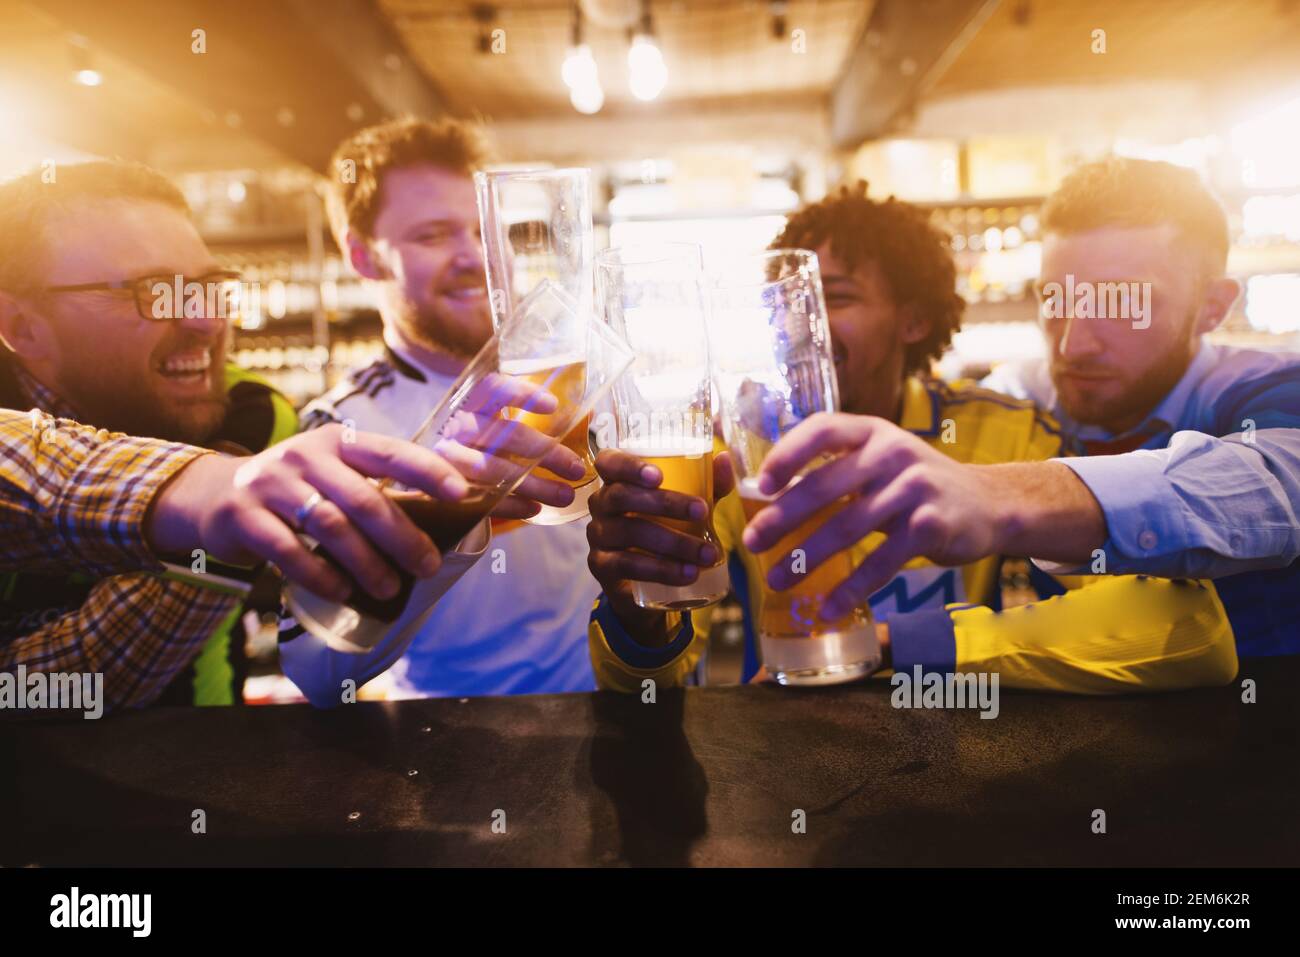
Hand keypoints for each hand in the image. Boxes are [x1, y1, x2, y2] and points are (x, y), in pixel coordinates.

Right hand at [147, 424, 469, 602]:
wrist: (214, 496)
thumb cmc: (295, 489)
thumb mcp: (330, 472)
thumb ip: (372, 486)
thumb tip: (440, 517)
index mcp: (337, 442)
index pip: (390, 452)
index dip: (428, 471)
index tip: (461, 493)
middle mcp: (305, 456)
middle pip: (363, 499)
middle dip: (402, 537)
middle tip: (429, 565)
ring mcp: (271, 484)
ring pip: (330, 527)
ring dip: (366, 563)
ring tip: (389, 589)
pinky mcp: (242, 517)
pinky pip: (288, 551)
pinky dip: (320, 575)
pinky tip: (342, 593)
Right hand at [435, 371, 585, 512]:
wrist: (436, 482)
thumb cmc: (481, 448)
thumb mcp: (499, 429)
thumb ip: (533, 424)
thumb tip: (588, 416)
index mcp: (473, 405)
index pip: (493, 389)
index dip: (521, 393)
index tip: (552, 406)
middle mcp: (458, 427)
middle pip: (502, 434)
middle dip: (544, 452)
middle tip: (577, 468)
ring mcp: (449, 459)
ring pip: (492, 470)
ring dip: (533, 484)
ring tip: (565, 495)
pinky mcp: (445, 491)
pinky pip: (482, 499)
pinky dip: (511, 505)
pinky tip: (534, 509)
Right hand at [586, 448, 733, 644]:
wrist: (651, 584)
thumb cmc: (669, 530)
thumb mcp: (689, 507)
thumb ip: (708, 485)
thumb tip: (724, 459)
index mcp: (617, 480)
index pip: (609, 462)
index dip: (628, 466)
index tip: (659, 476)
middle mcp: (601, 504)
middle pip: (622, 496)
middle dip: (665, 502)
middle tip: (701, 511)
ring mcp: (598, 535)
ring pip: (629, 532)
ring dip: (673, 543)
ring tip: (707, 554)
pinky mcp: (601, 566)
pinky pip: (627, 564)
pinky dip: (661, 569)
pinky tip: (688, 573)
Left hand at [740, 413, 1006, 619]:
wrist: (990, 504)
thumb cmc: (917, 485)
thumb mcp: (882, 462)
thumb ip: (838, 471)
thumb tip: (769, 502)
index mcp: (873, 432)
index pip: (823, 429)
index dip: (787, 454)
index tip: (761, 485)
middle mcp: (893, 452)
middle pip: (825, 484)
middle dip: (782, 517)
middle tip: (751, 542)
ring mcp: (914, 488)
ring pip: (847, 526)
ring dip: (806, 558)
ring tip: (776, 580)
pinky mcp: (931, 526)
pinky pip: (881, 561)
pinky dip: (851, 588)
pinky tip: (828, 607)